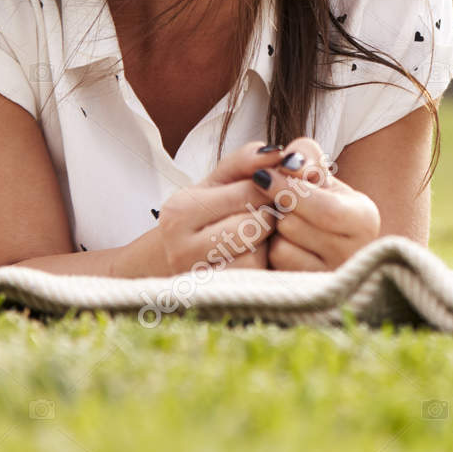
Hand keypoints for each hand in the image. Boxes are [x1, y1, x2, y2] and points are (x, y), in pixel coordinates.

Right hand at [125, 141, 279, 276]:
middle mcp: (179, 247)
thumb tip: (280, 152)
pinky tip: (252, 259)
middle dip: (269, 218)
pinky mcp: (214, 298)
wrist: (172, 263)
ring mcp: (195, 278)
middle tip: (264, 216)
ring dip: (265, 245)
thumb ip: (247, 159)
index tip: (269, 193)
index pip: (251, 190)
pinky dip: (261, 267)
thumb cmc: (206, 214)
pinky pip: (255, 278)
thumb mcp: (219, 182)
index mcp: (180, 210)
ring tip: (255, 238)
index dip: (271, 190)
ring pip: (257, 254)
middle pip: (256, 224)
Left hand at [256, 137, 381, 271]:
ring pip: (282, 244)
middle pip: (295, 225)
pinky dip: (271, 247)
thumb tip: (288, 163)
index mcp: (365, 219)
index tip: (262, 176)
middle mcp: (354, 253)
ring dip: (273, 226)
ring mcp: (331, 275)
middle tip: (273, 196)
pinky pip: (276, 262)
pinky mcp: (307, 289)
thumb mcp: (320, 172)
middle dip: (277, 207)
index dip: (290, 190)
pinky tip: (282, 239)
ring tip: (285, 219)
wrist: (323, 236)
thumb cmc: (320, 198)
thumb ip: (306, 155)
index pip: (326, 210)